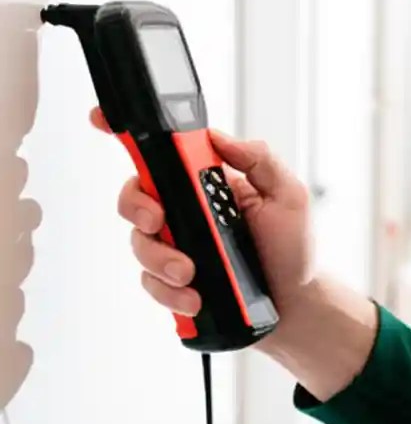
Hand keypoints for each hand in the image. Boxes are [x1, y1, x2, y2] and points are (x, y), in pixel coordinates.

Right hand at [91, 107, 316, 323]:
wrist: (295, 301)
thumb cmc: (292, 246)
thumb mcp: (289, 196)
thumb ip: (259, 161)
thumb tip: (219, 137)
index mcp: (208, 182)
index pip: (164, 153)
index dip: (131, 136)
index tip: (103, 122)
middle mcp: (186, 210)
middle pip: (136, 196)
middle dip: (136, 207)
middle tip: (158, 223)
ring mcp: (177, 245)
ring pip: (139, 243)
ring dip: (159, 259)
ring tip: (190, 274)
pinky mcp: (174, 280)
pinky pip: (151, 282)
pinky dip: (169, 292)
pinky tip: (194, 298)